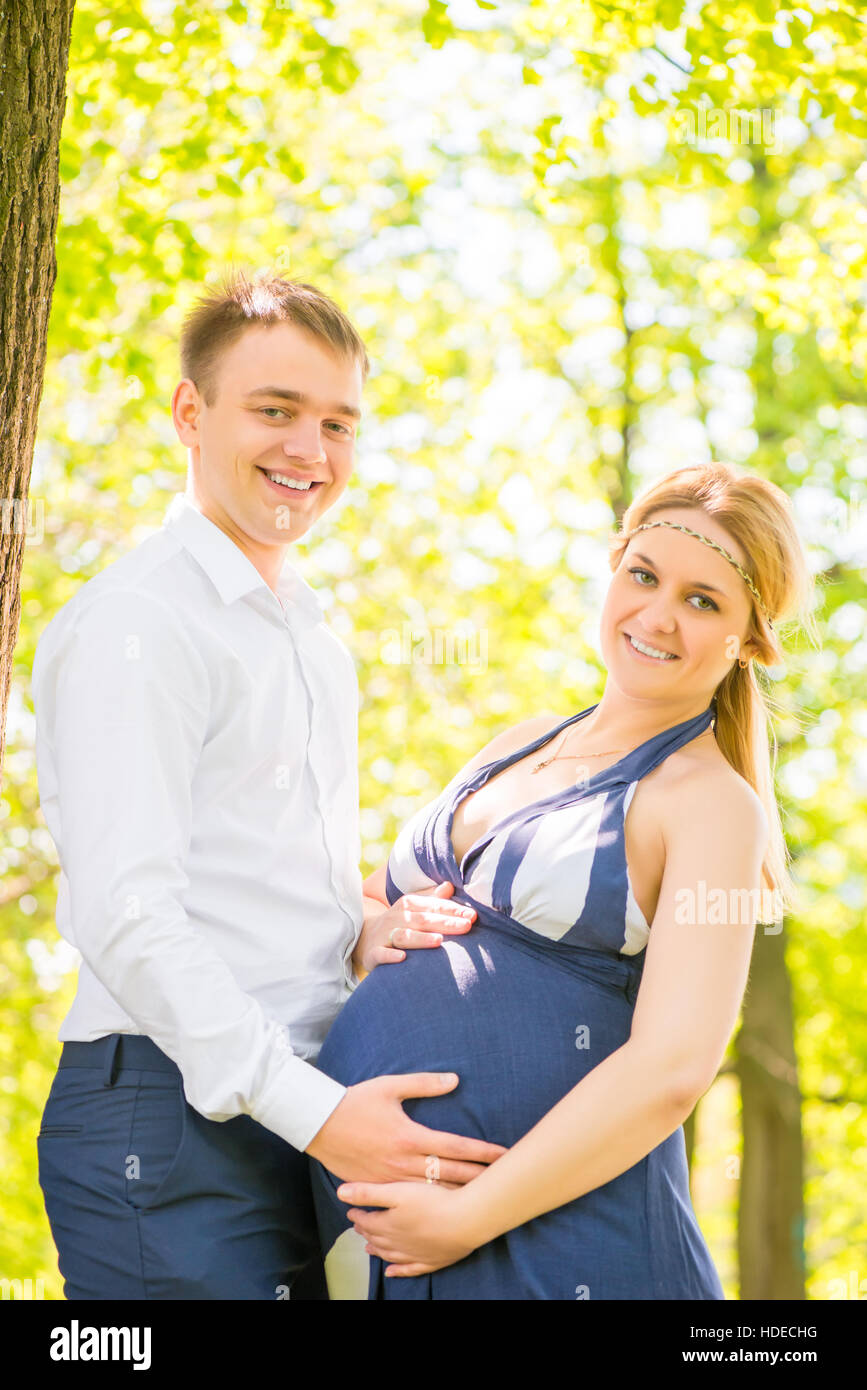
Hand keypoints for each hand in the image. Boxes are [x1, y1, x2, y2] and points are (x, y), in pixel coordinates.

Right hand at [305, 1071, 506, 1183]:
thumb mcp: (390, 1087)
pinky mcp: (378, 1188)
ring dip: (459, 1194)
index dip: (482, 1151)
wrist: (319, 1124)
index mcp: (410, 1136)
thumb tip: (454, 1079)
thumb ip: (424, 1083)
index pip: (455, 1146)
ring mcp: (390, 1179)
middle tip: (504, 1181)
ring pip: (432, 1192)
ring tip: (483, 1198)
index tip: (503, 1154)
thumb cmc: (356, 1101)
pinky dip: (430, 1203)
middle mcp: (403, 1162)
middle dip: (479, 1177)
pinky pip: (409, 1200)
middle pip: (450, 1174)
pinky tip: (444, 1208)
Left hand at [337, 1179, 478, 1276]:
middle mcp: (397, 1244)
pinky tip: (391, 1272)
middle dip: (365, 1232)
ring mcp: (414, 1255)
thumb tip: (340, 1192)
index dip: (357, 1215)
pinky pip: (409, 1270)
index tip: (351, 1210)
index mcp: (387, 1225)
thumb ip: (368, 1192)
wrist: (465, 1219)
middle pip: (376, 1239)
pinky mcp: (431, 1261)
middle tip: (358, 1226)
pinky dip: (398, 1271)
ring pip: (389, 1255)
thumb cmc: (432, 1201)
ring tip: (368, 1248)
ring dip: (377, 1251)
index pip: (366, 1222)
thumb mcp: (398, 1191)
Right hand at [353, 881, 475, 974]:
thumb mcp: (414, 909)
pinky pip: (381, 954)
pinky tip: (403, 958)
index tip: (472, 916)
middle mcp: (397, 918)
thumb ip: (433, 900)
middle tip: (466, 926)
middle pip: (423, 920)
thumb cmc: (399, 923)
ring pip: (404, 936)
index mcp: (408, 905)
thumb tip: (451, 885)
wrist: (364, 937)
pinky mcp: (374, 953)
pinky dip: (390, 956)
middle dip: (445, 923)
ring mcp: (385, 935)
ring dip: (421, 938)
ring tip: (439, 941)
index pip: (433, 906)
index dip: (453, 910)